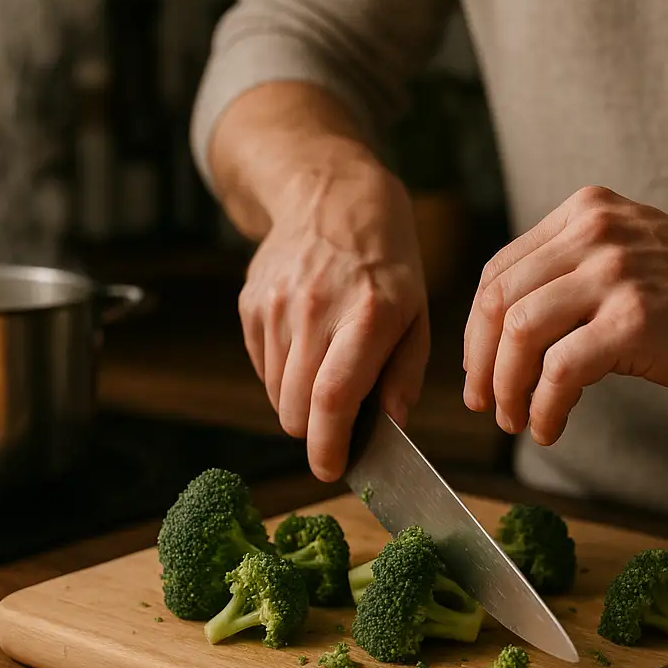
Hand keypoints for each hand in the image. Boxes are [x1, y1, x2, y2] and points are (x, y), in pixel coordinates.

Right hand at [238, 163, 428, 480]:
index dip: (328, 445)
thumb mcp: (416, 313)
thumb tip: (392, 424)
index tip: (330, 470)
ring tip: (327, 371)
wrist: (332, 198)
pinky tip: (307, 346)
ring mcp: (275, 306)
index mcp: (366, 316)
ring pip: (275, 392)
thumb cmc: (386, 263)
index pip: (333, 398)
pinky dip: (283, 374)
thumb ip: (405, 373)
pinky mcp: (251, 304)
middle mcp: (314, 310)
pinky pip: (261, 366)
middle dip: (314, 432)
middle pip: (295, 407)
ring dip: (299, 402)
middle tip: (336, 429)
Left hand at [463, 185, 667, 445]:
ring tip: (517, 420)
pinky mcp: (633, 321)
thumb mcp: (627, 251)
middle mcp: (592, 234)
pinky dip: (544, 407)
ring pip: (521, 334)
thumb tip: (509, 334)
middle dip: (482, 362)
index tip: (478, 368)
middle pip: (500, 302)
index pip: (499, 271)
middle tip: (487, 405)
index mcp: (583, 215)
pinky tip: (551, 427)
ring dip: (509, 388)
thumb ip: (571, 272)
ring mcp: (613, 275)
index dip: (476, 328)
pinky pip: (561, 370)